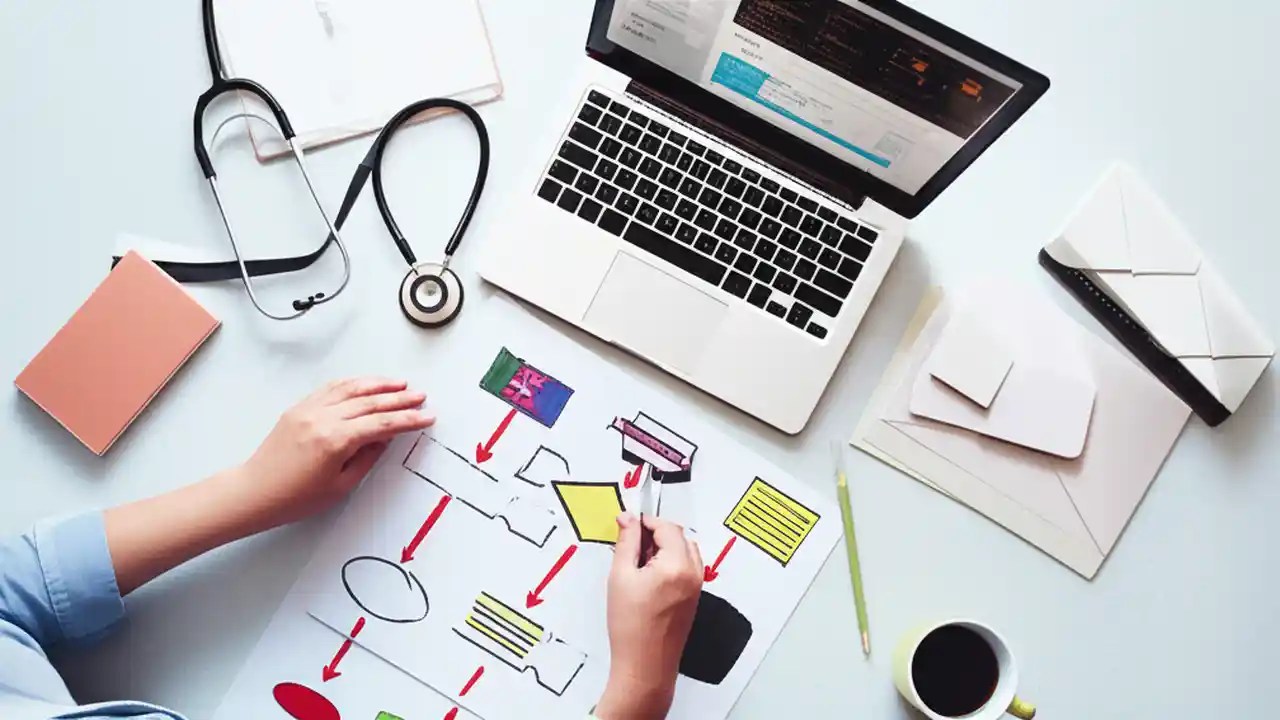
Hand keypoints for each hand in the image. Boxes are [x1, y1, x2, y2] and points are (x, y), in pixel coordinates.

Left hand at [235, 377, 434, 526]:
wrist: (255, 492)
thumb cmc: (294, 497)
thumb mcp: (340, 485)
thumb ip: (366, 457)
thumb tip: (384, 438)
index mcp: (334, 440)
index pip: (381, 424)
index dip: (408, 419)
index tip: (426, 416)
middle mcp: (321, 418)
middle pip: (370, 402)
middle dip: (399, 399)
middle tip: (420, 397)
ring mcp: (308, 410)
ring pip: (351, 388)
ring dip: (378, 384)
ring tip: (399, 384)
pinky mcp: (299, 408)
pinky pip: (331, 388)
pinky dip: (352, 383)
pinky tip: (366, 383)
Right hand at [595, 513, 702, 719]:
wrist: (645, 665)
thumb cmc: (632, 628)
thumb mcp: (620, 577)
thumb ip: (626, 543)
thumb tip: (628, 520)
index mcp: (677, 565)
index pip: (667, 527)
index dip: (646, 521)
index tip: (629, 523)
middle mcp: (693, 574)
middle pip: (679, 537)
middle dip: (656, 534)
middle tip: (631, 543)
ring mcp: (696, 587)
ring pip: (684, 551)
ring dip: (664, 548)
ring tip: (638, 563)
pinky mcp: (694, 598)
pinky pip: (686, 568)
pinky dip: (670, 563)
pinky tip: (648, 578)